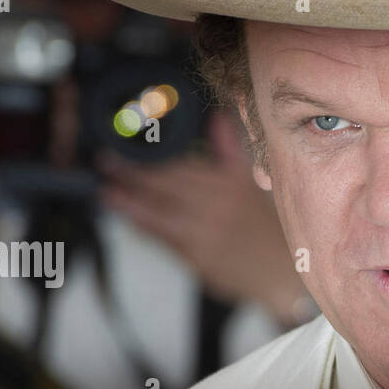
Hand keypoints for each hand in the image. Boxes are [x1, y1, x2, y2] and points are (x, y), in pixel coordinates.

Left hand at [97, 110, 309, 316]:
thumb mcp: (250, 183)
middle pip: (167, 184)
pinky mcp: (201, 258)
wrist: (282, 272)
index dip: (151, 155)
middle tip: (106, 162)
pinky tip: (128, 218)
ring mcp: (208, 232)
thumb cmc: (263, 228)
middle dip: (132, 173)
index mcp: (229, 182)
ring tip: (107, 191)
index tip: (126, 145)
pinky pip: (165, 239)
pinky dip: (144, 227)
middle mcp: (218, 204)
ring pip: (161, 211)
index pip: (183, 163)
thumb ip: (228, 148)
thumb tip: (218, 115)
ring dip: (130, 200)